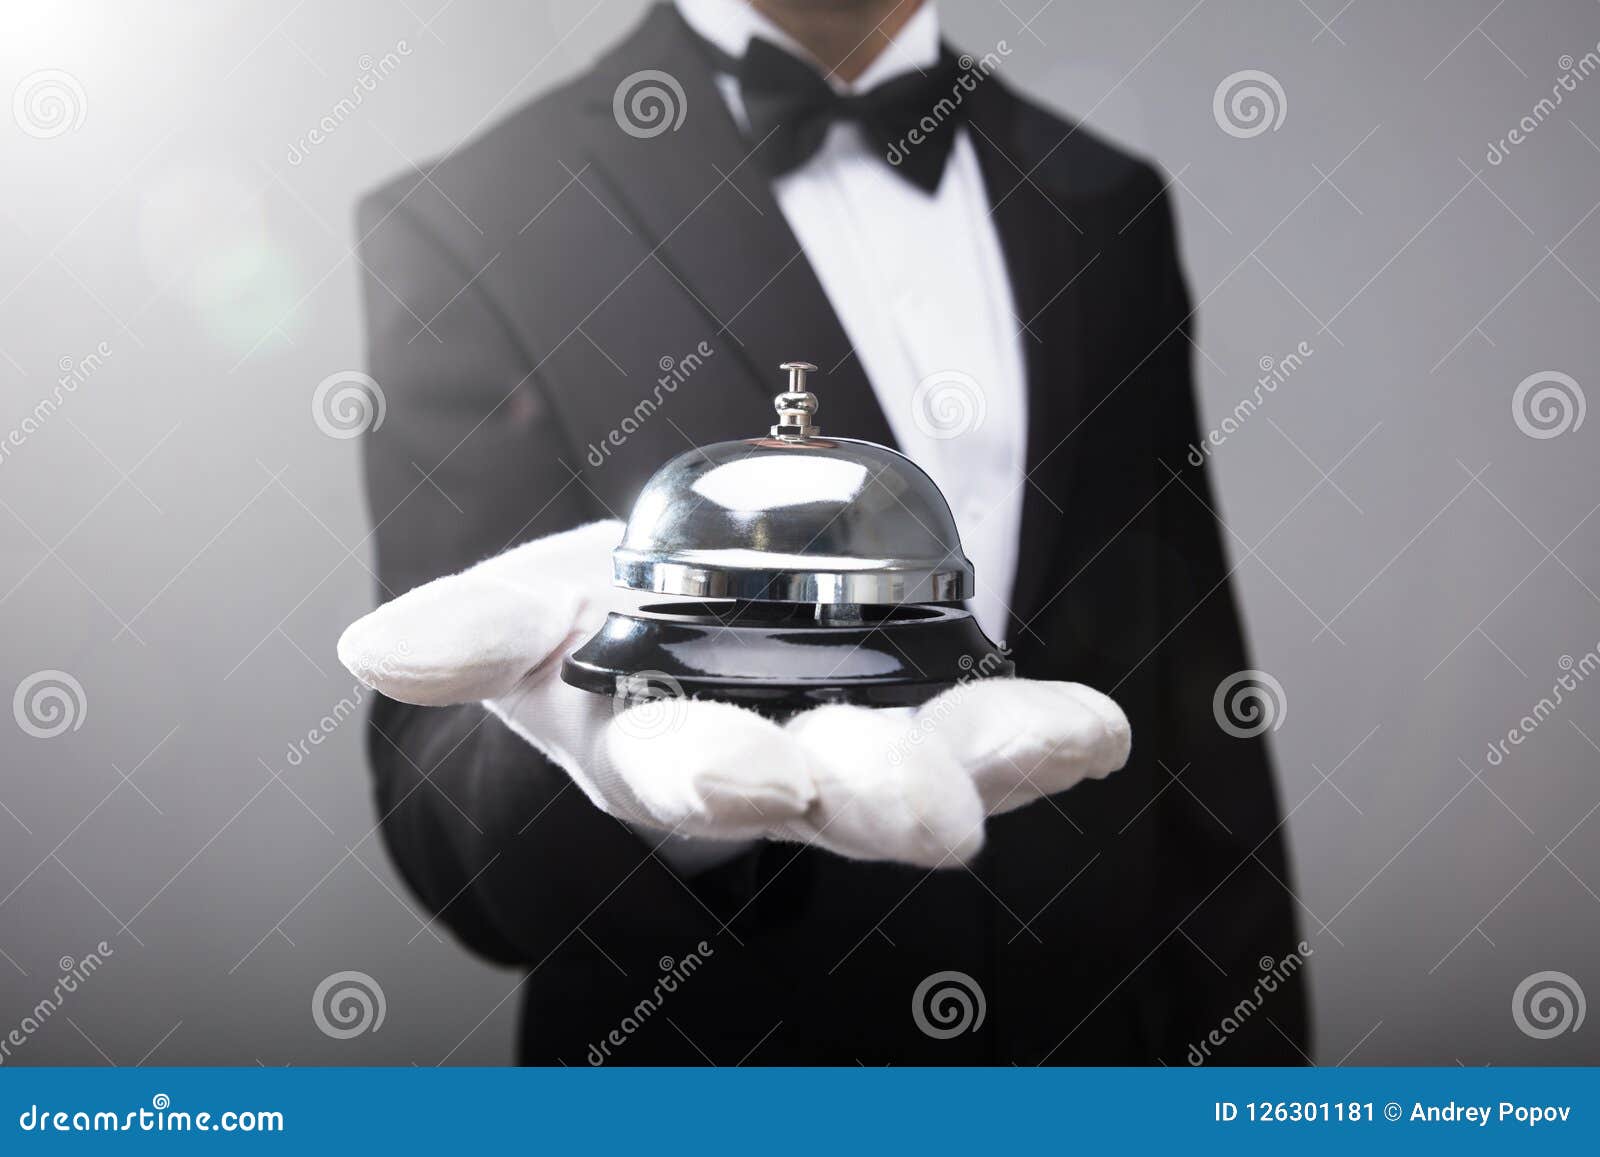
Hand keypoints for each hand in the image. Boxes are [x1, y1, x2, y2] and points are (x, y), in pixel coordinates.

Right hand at [336, 521, 1130, 867]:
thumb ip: (477, 627)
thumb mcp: (535, 610)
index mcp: (663, 753)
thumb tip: (373, 648)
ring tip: (1067, 743)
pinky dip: (1044, 735)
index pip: (682, 776)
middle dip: (875, 798)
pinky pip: (996, 730)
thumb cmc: (604, 624)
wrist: (688, 614)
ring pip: (931, 771)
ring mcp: (865, 748)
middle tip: (930, 816)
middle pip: (828, 793)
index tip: (736, 774)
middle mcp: (774, 771)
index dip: (707, 778)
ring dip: (992, 766)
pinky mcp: (938, 714)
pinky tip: (1098, 732)